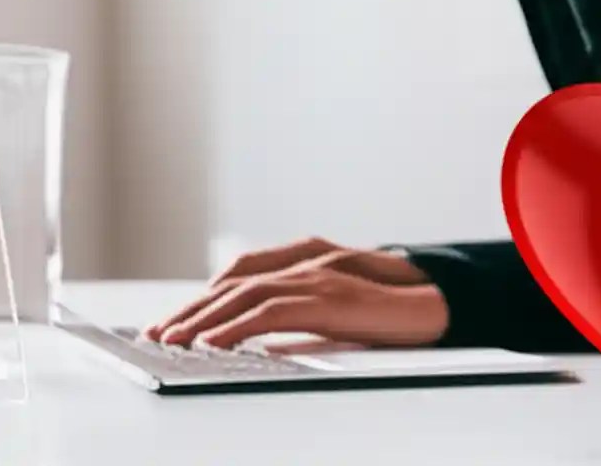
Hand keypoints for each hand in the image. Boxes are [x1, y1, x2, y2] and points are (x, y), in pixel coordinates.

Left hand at [143, 237, 445, 347]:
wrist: (443, 303)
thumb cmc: (392, 310)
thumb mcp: (336, 310)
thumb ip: (299, 314)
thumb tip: (255, 338)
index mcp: (306, 257)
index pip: (239, 274)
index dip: (203, 297)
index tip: (173, 322)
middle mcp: (306, 258)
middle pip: (232, 281)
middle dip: (190, 310)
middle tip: (157, 335)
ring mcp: (317, 274)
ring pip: (242, 293)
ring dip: (202, 320)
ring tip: (172, 342)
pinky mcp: (328, 296)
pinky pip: (270, 312)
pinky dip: (236, 327)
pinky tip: (214, 344)